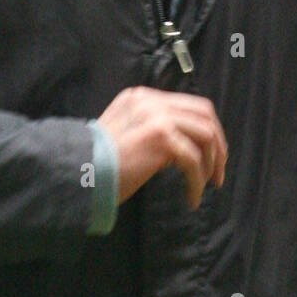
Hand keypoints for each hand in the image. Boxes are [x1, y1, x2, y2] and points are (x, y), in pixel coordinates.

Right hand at [96, 87, 227, 210]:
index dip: (207, 131)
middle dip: (217, 144)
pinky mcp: (161, 137)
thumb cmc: (97, 163)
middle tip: (217, 173)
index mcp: (141, 98)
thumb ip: (151, 129)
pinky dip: (196, 182)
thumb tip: (185, 146)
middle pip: (204, 113)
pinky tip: (191, 199)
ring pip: (205, 135)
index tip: (210, 157)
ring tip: (204, 187)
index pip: (189, 105)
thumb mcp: (125, 133)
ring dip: (210, 164)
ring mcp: (156, 116)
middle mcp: (150, 101)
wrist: (78, 173)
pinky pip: (193, 160)